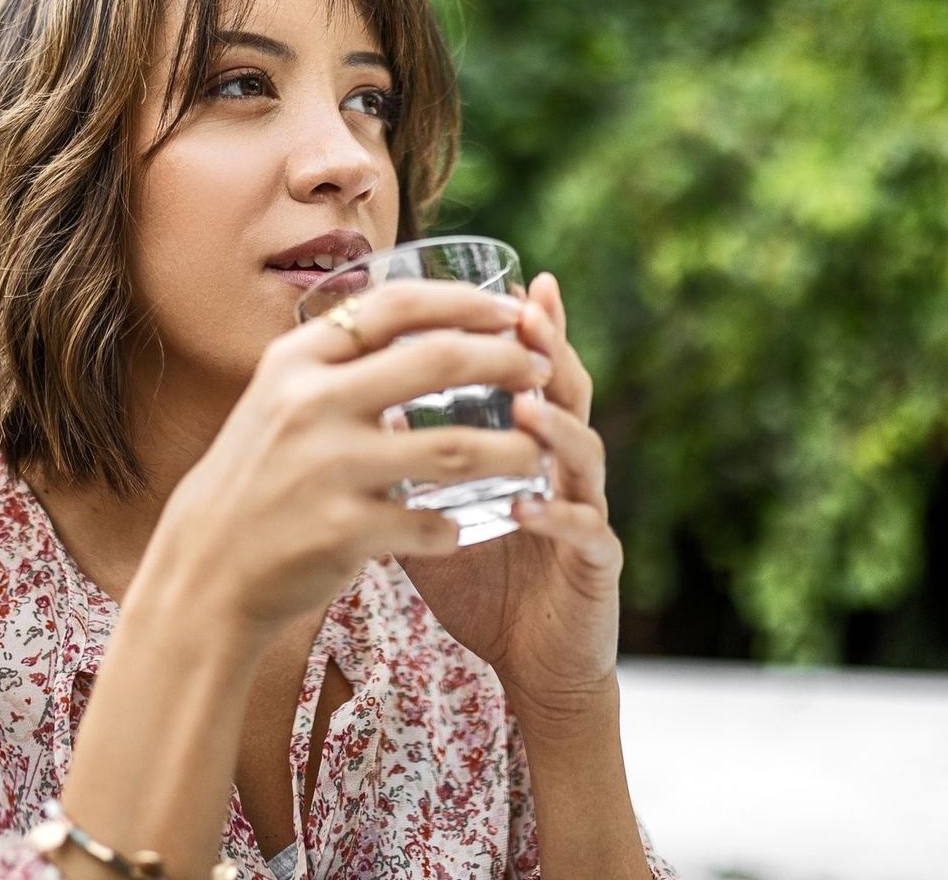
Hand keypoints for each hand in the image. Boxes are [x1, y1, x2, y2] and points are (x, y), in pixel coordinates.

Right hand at [144, 280, 552, 639]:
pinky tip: (462, 528)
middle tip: (542, 372)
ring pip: (454, 448)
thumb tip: (420, 326)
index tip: (512, 310)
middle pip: (439, 361)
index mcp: (296, 361)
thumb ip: (337, 366)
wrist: (203, 570)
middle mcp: (310, 404)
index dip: (465, 301)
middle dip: (507, 361)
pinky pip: (430, 524)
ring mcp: (327, 468)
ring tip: (540, 455)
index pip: (395, 305)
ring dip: (511, 450)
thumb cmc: (255, 480)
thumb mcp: (278, 401)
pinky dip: (455, 527)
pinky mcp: (342, 531)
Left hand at [395, 271, 624, 731]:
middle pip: (569, 395)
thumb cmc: (481, 585)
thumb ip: (404, 462)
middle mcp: (568, 471)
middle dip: (551, 353)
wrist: (529, 667)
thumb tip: (352, 407)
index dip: (531, 329)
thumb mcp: (431, 513)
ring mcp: (589, 514)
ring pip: (585, 456)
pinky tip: (527, 505)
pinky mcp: (595, 567)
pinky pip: (583, 532)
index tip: (520, 281)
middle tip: (528, 317)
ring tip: (524, 403)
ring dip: (556, 426)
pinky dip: (555, 516)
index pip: (534, 374)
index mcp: (533, 449)